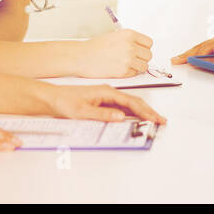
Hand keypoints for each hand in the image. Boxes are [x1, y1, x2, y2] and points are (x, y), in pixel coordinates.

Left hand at [46, 85, 166, 124]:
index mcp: (106, 92)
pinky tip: (136, 118)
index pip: (131, 102)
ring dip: (142, 112)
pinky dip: (132, 113)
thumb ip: (103, 114)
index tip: (155, 118)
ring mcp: (106, 96)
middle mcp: (108, 92)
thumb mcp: (82, 111)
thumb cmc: (65, 101)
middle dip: (149, 111)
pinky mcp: (103, 101)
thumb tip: (121, 117)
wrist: (52, 97)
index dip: (145, 111)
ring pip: (129, 104)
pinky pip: (122, 107)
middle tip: (160, 120)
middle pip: (134, 102)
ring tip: (153, 119)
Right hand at [75, 29, 153, 76]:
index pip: (149, 43)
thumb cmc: (95, 47)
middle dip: (142, 58)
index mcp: (129, 34)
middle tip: (134, 59)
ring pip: (144, 66)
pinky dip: (129, 73)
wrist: (82, 56)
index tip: (140, 50)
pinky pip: (134, 74)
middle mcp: (130, 46)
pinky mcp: (123, 72)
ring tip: (127, 64)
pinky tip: (120, 68)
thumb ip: (129, 40)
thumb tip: (141, 47)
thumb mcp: (115, 36)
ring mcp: (128, 59)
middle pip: (149, 55)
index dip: (144, 48)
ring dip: (138, 67)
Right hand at [171, 29, 213, 64]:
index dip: (193, 55)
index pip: (205, 49)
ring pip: (202, 47)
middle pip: (200, 47)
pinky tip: (193, 56)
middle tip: (175, 60)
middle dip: (186, 53)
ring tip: (179, 58)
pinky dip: (198, 52)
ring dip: (190, 53)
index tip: (184, 60)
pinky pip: (207, 49)